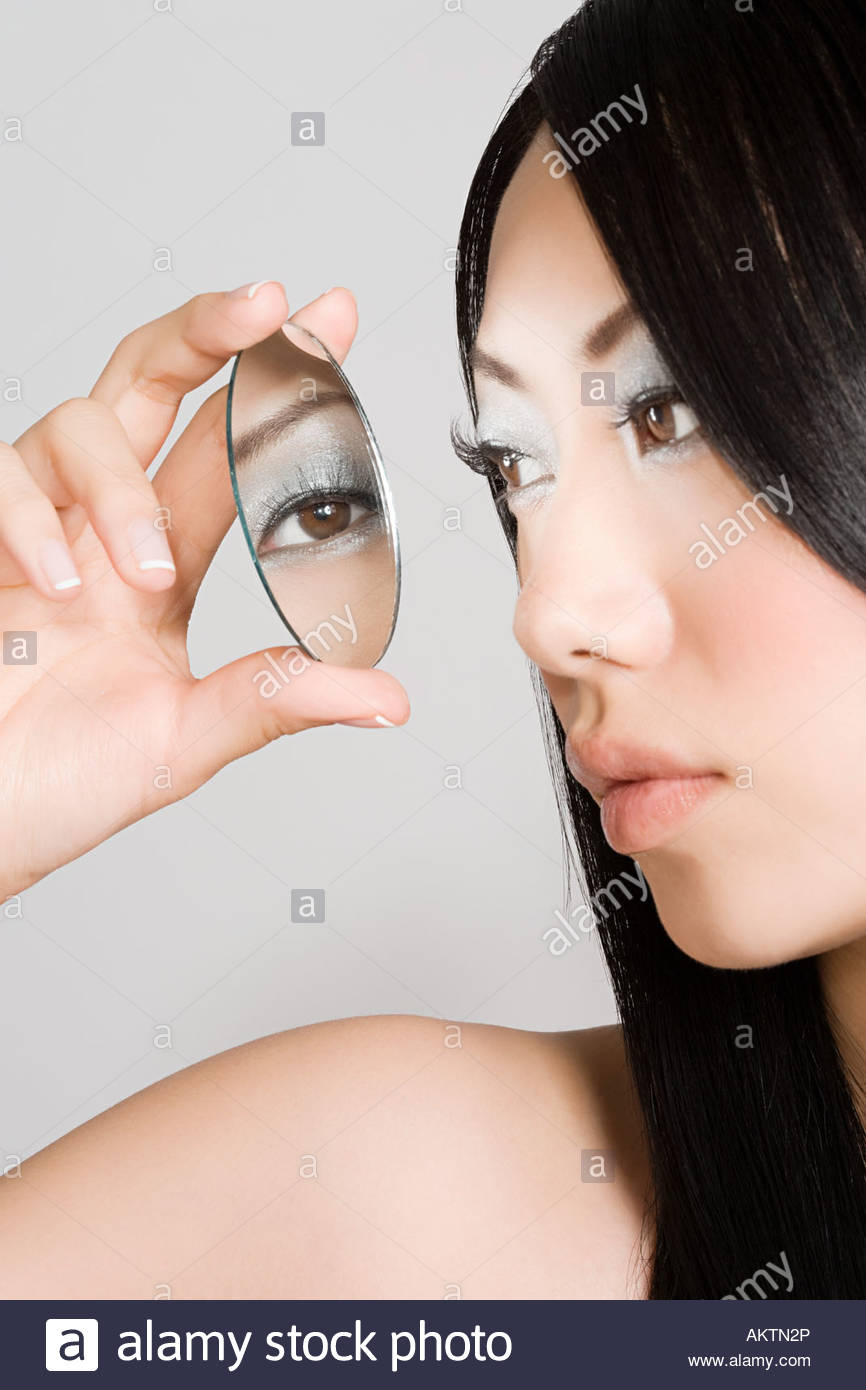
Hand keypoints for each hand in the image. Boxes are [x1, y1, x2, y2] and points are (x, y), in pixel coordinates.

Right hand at [0, 284, 408, 899]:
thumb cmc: (62, 783)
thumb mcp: (185, 743)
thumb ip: (276, 702)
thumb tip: (388, 697)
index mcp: (156, 566)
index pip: (221, 446)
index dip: (272, 381)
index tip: (328, 318)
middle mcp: (97, 530)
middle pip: (147, 384)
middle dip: (204, 331)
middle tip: (265, 306)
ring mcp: (32, 531)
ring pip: (77, 425)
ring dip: (121, 486)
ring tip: (145, 572)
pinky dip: (29, 522)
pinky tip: (54, 588)